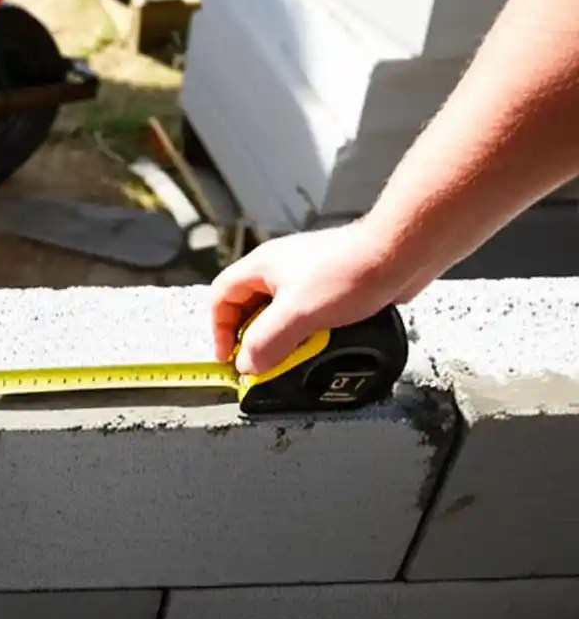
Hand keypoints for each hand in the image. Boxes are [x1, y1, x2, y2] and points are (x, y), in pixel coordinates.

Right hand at [210, 223, 416, 374]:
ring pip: (279, 312)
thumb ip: (267, 342)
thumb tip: (247, 364)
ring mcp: (306, 276)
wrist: (400, 254)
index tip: (229, 356)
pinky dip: (307, 333)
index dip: (219, 328)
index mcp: (262, 266)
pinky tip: (320, 345)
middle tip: (260, 363)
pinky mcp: (331, 286)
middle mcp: (280, 268)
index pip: (221, 296)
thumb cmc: (350, 271)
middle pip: (248, 306)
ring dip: (282, 337)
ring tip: (292, 356)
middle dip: (252, 337)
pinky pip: (306, 314)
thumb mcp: (298, 314)